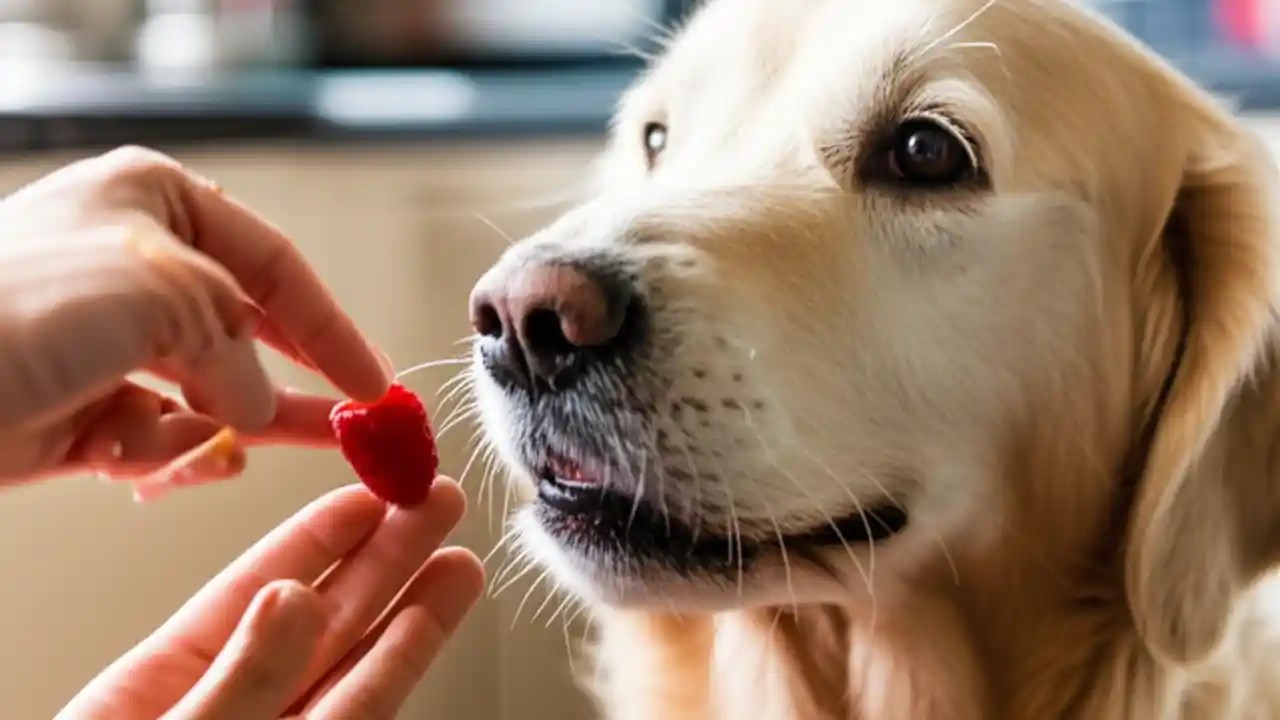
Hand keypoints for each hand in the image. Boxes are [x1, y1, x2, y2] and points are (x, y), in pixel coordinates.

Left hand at [0, 146, 390, 485]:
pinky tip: (160, 461)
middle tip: (353, 424)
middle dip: (293, 385)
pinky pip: (158, 438)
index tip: (372, 381)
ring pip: (206, 395)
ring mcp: (106, 343)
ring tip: (260, 449)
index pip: (274, 267)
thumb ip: (239, 351)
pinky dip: (167, 456)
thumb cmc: (15, 304)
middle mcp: (134, 268)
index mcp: (154, 202)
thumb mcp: (168, 295)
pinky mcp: (79, 410)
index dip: (331, 328)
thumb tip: (254, 406)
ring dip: (228, 429)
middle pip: (246, 334)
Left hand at [58, 480, 484, 719]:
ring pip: (352, 665)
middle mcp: (224, 715)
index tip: (367, 492)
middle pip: (313, 619)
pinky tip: (428, 620)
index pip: (245, 592)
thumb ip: (229, 683)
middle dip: (380, 555)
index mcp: (153, 694)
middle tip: (433, 499)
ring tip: (456, 553)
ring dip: (409, 605)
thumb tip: (286, 599)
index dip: (312, 536)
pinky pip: (361, 714)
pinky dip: (400, 664)